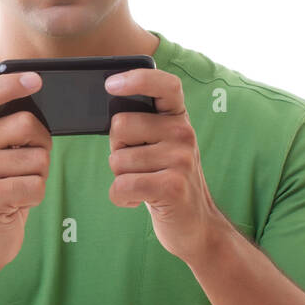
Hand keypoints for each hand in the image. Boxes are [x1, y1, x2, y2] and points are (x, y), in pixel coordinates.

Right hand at [0, 72, 52, 270]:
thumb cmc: (1, 187)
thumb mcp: (0, 153)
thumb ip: (10, 126)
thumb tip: (39, 96)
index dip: (10, 83)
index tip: (36, 78)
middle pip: (28, 124)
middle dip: (41, 145)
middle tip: (26, 164)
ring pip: (38, 159)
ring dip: (39, 176)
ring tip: (18, 187)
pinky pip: (36, 186)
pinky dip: (36, 197)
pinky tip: (17, 203)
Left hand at [104, 67, 227, 262]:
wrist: (196, 225)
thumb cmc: (166, 179)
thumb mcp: (160, 145)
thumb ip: (141, 124)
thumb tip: (108, 101)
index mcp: (178, 118)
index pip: (164, 85)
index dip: (137, 79)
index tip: (110, 84)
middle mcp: (184, 133)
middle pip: (119, 126)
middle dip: (117, 149)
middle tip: (138, 165)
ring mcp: (181, 159)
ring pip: (117, 160)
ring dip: (121, 178)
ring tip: (144, 184)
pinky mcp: (172, 186)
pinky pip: (121, 186)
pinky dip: (121, 198)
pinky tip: (138, 201)